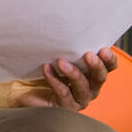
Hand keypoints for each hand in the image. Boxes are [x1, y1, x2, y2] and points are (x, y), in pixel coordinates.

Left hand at [0, 48, 117, 110]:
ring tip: (62, 61)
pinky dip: (55, 80)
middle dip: (96, 66)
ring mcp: (78, 99)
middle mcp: (90, 87)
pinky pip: (63, 94)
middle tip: (89, 55)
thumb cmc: (44, 66)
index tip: (104, 48)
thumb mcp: (59, 53)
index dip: (109, 59)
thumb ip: (70, 45)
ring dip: (74, 74)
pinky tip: (47, 69)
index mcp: (93, 72)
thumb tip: (73, 23)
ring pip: (83, 89)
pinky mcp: (63, 107)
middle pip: (100, 78)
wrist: (22, 87)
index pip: (110, 66)